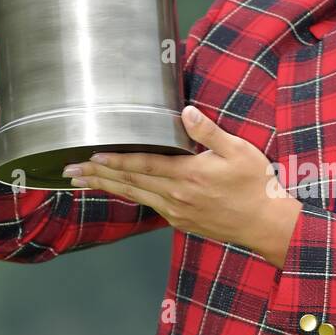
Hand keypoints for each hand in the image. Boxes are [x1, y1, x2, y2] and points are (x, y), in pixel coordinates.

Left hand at [60, 105, 303, 266]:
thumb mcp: (238, 151)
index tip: (90, 156)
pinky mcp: (182, 221)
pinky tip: (119, 191)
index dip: (114, 161)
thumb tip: (187, 111)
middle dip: (97, 176)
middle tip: (69, 172)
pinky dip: (129, 196)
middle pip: (128, 183)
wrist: (266, 224)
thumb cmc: (256, 184)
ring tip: (83, 182)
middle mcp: (175, 196)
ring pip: (134, 196)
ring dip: (107, 188)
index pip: (141, 165)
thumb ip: (209, 131)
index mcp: (187, 175)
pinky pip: (149, 206)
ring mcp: (177, 212)